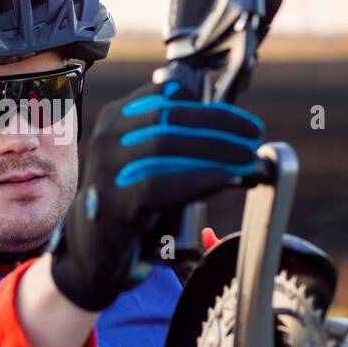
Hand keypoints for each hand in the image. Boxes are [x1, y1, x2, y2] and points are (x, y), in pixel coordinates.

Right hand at [49, 80, 264, 310]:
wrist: (93, 248)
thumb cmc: (130, 200)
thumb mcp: (145, 159)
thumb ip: (174, 137)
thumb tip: (229, 127)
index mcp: (115, 118)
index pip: (168, 98)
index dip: (213, 110)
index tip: (244, 125)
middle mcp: (106, 138)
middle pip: (170, 119)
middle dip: (219, 127)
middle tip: (253, 141)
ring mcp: (105, 170)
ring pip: (166, 146)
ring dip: (216, 151)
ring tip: (248, 162)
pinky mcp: (112, 203)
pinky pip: (159, 184)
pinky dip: (198, 179)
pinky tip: (225, 180)